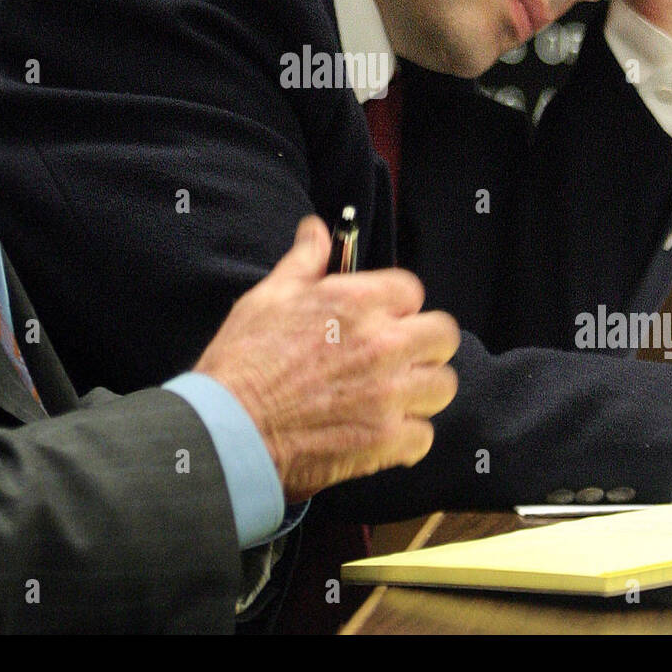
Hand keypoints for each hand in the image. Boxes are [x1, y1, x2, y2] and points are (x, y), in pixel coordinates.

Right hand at [195, 216, 460, 501]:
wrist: (229, 430)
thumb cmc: (244, 360)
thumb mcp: (269, 296)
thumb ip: (304, 260)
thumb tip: (316, 229)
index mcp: (357, 302)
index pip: (412, 289)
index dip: (397, 303)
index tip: (381, 317)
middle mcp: (383, 345)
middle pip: (443, 335)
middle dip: (425, 342)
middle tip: (399, 354)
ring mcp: (388, 395)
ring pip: (442, 386)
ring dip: (421, 389)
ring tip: (394, 394)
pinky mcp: (385, 441)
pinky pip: (423, 437)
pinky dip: (406, 436)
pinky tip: (381, 429)